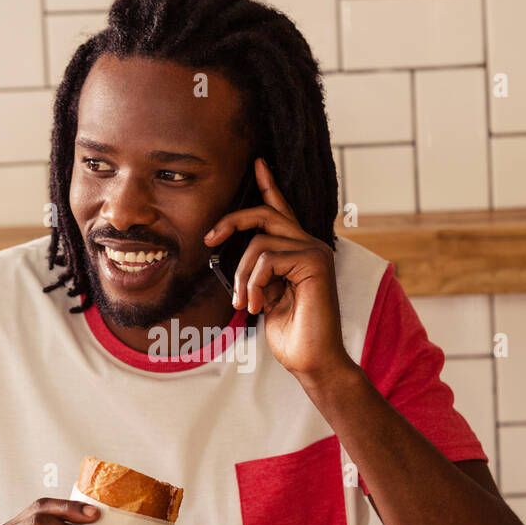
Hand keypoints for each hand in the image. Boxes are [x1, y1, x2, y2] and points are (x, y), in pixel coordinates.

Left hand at [203, 157, 351, 380]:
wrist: (312, 361)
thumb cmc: (291, 335)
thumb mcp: (266, 297)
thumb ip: (258, 272)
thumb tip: (239, 257)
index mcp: (298, 251)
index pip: (280, 210)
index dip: (268, 186)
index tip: (258, 163)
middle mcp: (310, 245)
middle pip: (264, 213)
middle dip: (231, 221)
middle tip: (210, 238)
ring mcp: (315, 251)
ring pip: (259, 243)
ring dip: (243, 277)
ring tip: (247, 303)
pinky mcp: (315, 261)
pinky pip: (267, 259)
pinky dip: (255, 283)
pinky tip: (260, 305)